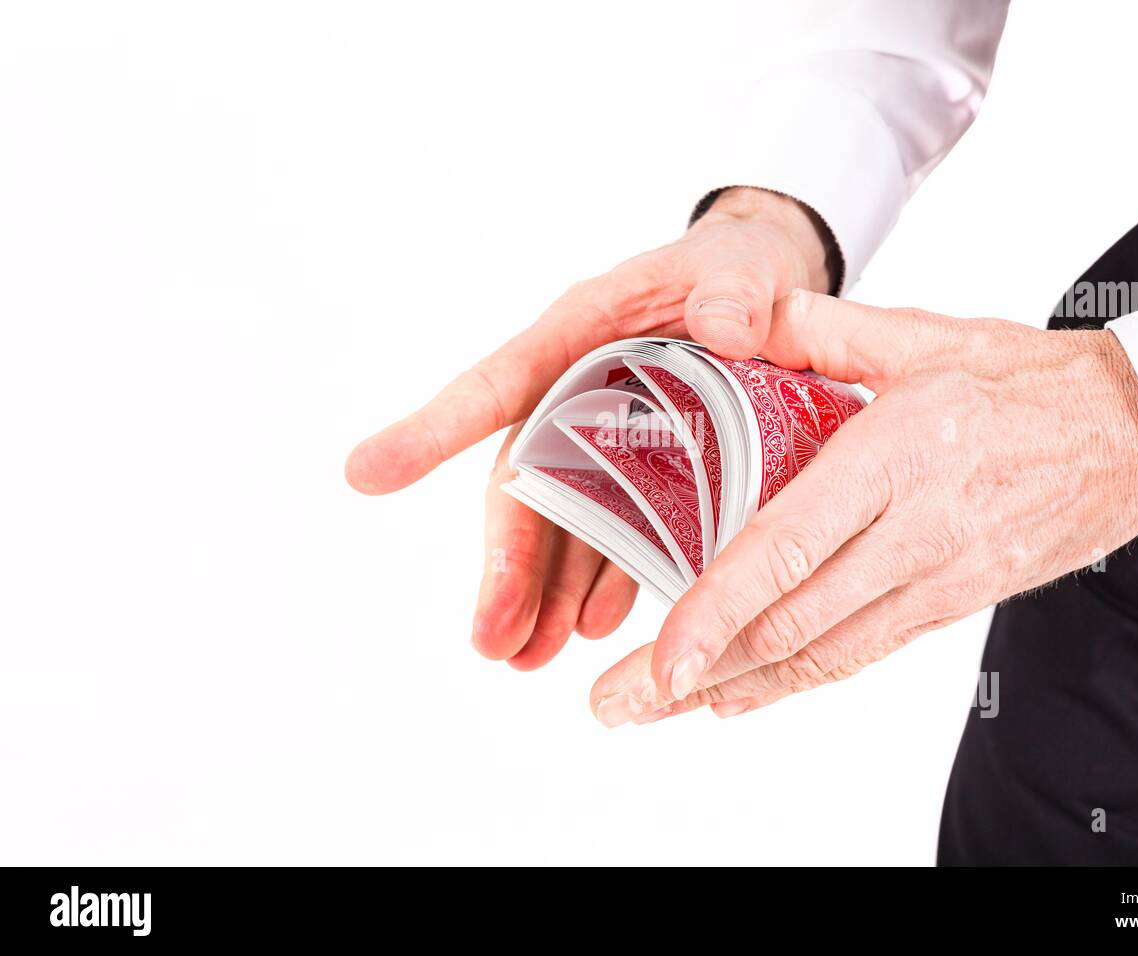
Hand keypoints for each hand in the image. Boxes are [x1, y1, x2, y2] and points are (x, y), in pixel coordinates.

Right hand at [345, 189, 837, 668]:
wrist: (769, 293)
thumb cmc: (738, 267)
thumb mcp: (740, 265)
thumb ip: (732, 290)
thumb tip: (729, 326)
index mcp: (581, 333)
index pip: (498, 385)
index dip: (433, 429)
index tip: (364, 475)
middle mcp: (580, 392)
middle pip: (525, 484)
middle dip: (505, 566)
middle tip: (492, 643)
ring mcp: (610, 438)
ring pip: (562, 522)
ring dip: (544, 594)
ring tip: (529, 660)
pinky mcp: (649, 471)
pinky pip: (615, 532)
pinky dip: (605, 580)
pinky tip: (598, 627)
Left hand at [590, 290, 1137, 724]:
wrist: (1134, 434)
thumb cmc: (1026, 381)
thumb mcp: (926, 333)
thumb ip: (827, 330)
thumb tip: (744, 318)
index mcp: (895, 455)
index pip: (788, 548)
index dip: (718, 612)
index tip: (660, 661)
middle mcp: (913, 532)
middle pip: (790, 624)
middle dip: (697, 674)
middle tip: (618, 703)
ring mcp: (936, 579)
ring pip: (821, 654)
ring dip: (734, 689)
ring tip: (657, 713)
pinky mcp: (952, 605)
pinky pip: (863, 654)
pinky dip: (795, 681)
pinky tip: (741, 696)